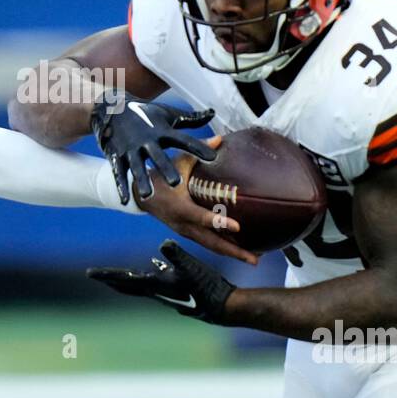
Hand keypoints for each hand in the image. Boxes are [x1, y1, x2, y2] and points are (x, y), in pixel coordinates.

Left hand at [87, 239, 236, 323]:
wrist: (223, 307)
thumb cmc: (207, 287)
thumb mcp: (192, 267)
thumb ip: (176, 254)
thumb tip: (163, 244)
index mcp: (154, 285)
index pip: (124, 278)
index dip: (106, 274)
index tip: (89, 273)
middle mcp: (156, 292)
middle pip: (127, 285)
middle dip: (111, 279)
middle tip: (95, 275)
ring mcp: (166, 295)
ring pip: (140, 285)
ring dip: (127, 278)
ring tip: (117, 274)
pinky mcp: (176, 294)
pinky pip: (156, 283)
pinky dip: (149, 275)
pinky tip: (156, 266)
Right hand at [90, 95, 216, 203]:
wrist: (111, 107)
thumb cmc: (146, 113)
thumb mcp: (168, 114)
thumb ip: (191, 118)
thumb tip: (212, 114)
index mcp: (162, 131)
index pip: (183, 140)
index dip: (197, 147)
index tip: (213, 157)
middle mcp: (146, 140)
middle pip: (157, 156)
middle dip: (165, 168)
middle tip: (175, 182)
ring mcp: (130, 149)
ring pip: (137, 167)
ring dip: (142, 181)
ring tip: (147, 196)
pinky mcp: (116, 155)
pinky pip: (119, 173)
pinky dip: (121, 187)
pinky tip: (126, 200)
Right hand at [137, 135, 257, 265]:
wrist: (142, 196)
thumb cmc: (160, 177)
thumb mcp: (178, 161)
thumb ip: (199, 151)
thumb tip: (220, 139)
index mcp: (180, 207)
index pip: (201, 217)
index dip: (219, 222)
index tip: (237, 227)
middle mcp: (183, 224)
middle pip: (211, 242)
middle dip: (233, 251)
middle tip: (254, 259)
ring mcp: (186, 231)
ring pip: (211, 246)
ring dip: (232, 253)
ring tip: (253, 259)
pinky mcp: (188, 234)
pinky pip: (207, 244)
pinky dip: (223, 248)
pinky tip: (238, 250)